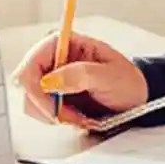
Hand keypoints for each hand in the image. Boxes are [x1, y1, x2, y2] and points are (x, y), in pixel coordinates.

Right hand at [11, 31, 148, 129]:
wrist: (136, 98)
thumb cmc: (127, 81)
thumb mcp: (109, 77)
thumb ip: (81, 75)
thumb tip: (50, 80)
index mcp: (64, 44)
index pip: (31, 62)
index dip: (35, 87)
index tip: (52, 106)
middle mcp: (53, 59)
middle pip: (28, 85)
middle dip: (48, 105)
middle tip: (72, 115)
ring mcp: (50, 79)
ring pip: (32, 101)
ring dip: (55, 114)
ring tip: (80, 115)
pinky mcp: (52, 96)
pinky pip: (41, 112)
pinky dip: (58, 119)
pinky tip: (76, 117)